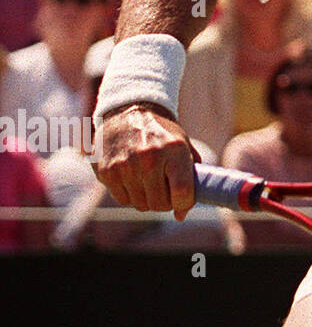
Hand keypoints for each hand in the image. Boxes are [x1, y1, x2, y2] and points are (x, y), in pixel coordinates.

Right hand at [93, 104, 199, 219]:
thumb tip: (181, 215)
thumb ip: (190, 178)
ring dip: (147, 199)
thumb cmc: (162, 134)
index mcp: (174, 149)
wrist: (129, 112)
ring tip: (149, 181)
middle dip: (165, 203)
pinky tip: (133, 178)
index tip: (182, 202)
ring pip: (140, 204)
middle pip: (159, 204)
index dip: (184, 204)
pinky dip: (130, 195)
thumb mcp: (183, 146)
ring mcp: (125, 165)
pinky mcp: (106, 171)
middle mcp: (149, 157)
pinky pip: (122, 199)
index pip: (182, 192)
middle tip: (165, 191)